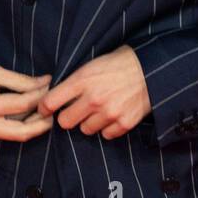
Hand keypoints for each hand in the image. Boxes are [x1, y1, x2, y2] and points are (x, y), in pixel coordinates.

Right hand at [0, 57, 53, 141]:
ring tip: (47, 110)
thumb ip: (21, 80)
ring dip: (35, 126)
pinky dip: (22, 126)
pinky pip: (7, 133)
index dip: (41, 94)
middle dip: (44, 122)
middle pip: (24, 132)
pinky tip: (31, 114)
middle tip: (56, 108)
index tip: (51, 84)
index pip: (23, 104)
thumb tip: (44, 82)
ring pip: (16, 136)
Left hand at [36, 45, 150, 138]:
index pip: (50, 102)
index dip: (44, 107)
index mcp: (82, 79)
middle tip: (76, 110)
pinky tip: (113, 114)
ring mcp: (109, 112)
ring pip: (85, 130)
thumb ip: (75, 80)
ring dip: (89, 122)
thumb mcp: (93, 63)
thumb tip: (55, 94)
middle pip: (65, 122)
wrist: (153, 68)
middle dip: (68, 116)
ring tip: (100, 109)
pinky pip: (106, 135)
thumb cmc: (121, 62)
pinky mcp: (124, 123)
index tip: (46, 109)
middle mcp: (94, 98)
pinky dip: (108, 128)